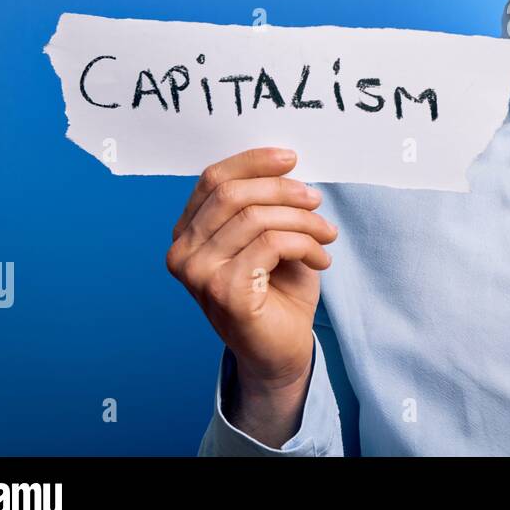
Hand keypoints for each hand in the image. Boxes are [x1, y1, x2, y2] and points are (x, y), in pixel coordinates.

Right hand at [166, 147, 337, 390]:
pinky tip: (321, 260)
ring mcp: (198, 274)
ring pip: (257, 218)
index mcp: (188, 232)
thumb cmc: (277, 290)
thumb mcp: (269, 236)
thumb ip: (264, 203)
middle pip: (233, 194)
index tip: (290, 158)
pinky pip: (272, 244)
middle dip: (284, 190)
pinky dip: (305, 245)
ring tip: (327, 235)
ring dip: (303, 221)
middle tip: (317, 201)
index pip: (213, 180)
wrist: (280, 351)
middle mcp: (183, 252)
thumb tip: (285, 164)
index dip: (253, 162)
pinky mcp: (224, 292)